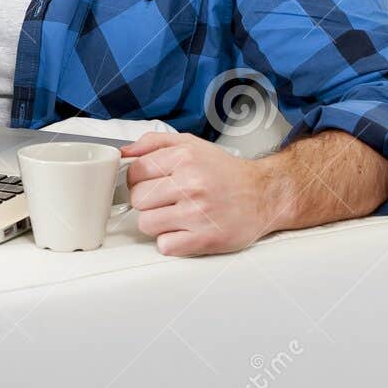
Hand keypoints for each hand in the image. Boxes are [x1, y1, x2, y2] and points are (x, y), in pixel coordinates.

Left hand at [120, 131, 283, 256]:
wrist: (264, 194)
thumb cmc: (225, 172)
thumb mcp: (191, 145)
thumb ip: (153, 143)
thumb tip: (123, 152)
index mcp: (184, 158)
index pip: (135, 172)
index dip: (138, 179)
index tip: (150, 183)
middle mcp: (191, 184)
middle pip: (138, 199)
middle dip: (148, 201)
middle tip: (166, 200)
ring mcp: (197, 213)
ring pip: (146, 223)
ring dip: (157, 222)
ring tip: (176, 215)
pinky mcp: (205, 239)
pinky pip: (165, 245)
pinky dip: (172, 241)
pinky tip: (185, 230)